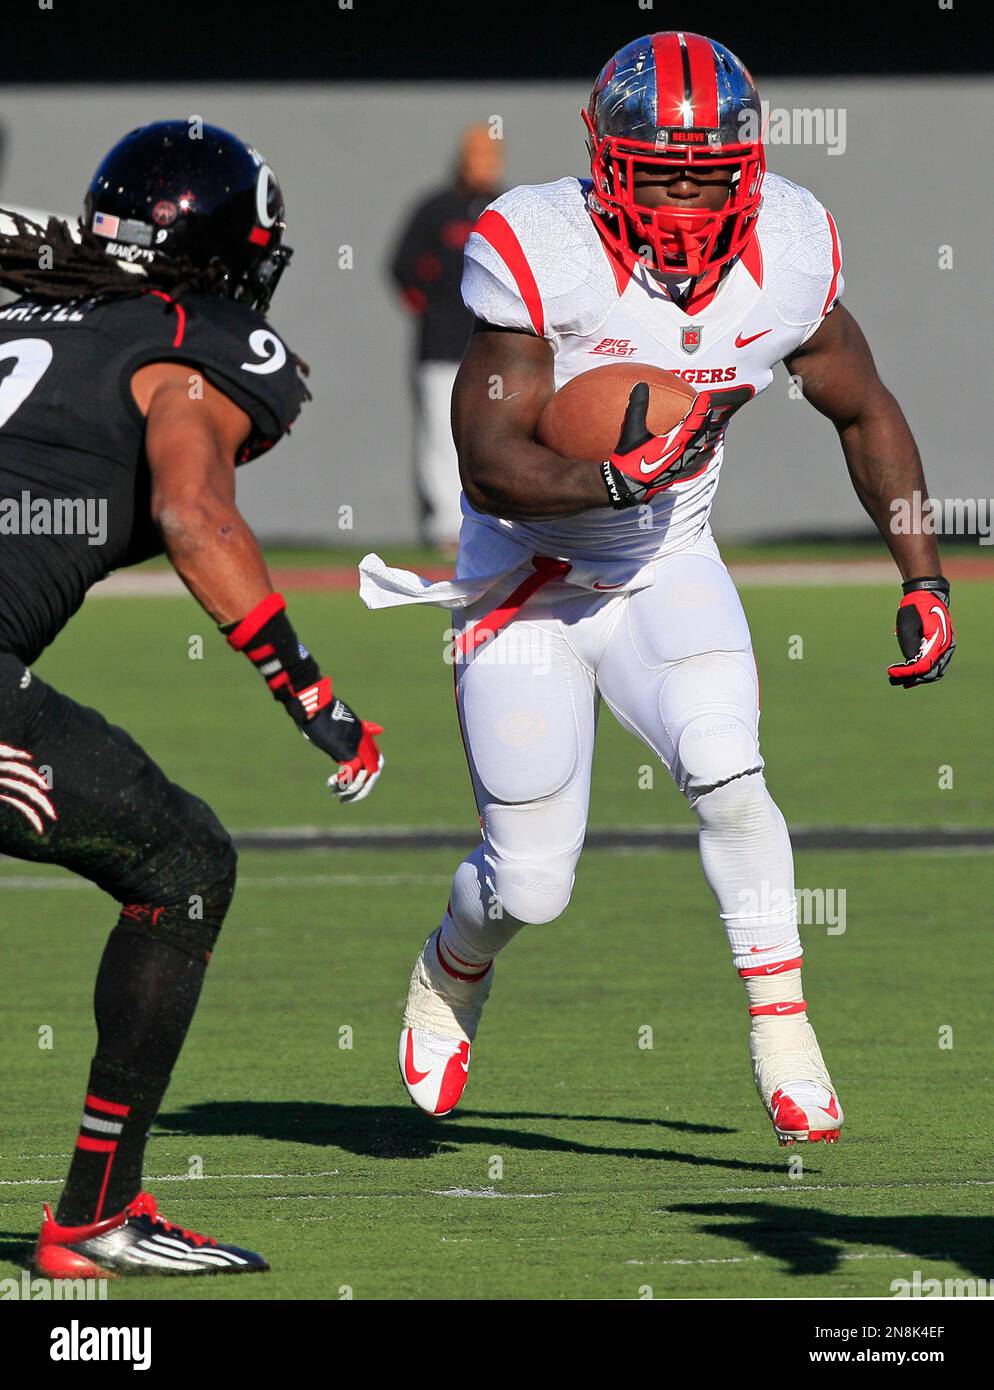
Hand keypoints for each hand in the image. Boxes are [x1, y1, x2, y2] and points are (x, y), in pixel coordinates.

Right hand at [283, 678, 384, 802]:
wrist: (313, 703)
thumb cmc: (319, 712)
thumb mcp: (339, 725)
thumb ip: (350, 736)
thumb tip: (364, 742)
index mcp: (363, 734)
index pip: (376, 759)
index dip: (369, 776)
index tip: (354, 786)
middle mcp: (364, 740)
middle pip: (374, 770)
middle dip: (363, 788)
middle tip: (346, 800)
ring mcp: (358, 745)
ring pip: (365, 775)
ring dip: (351, 789)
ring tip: (336, 794)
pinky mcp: (347, 749)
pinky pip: (351, 774)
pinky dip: (342, 783)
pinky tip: (331, 784)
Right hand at [600, 383, 713, 508]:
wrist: (625, 486)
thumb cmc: (629, 460)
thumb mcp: (631, 431)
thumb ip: (637, 407)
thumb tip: (640, 385)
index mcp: (675, 443)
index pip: (694, 422)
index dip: (700, 408)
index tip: (704, 397)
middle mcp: (681, 455)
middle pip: (701, 436)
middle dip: (707, 422)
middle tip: (709, 410)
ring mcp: (680, 466)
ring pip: (700, 450)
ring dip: (706, 438)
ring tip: (710, 430)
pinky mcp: (675, 475)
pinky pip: (694, 462)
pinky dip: (700, 454)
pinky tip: (698, 454)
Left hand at [887, 579, 955, 687]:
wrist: (926, 595)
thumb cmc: (916, 607)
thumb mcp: (908, 624)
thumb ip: (909, 644)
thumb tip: (909, 663)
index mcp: (939, 639)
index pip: (923, 664)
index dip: (907, 671)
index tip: (891, 672)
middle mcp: (946, 646)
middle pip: (931, 671)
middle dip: (912, 678)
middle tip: (893, 680)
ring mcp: (946, 647)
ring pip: (935, 670)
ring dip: (919, 678)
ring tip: (901, 682)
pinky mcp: (942, 647)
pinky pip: (936, 665)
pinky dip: (924, 672)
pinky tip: (910, 677)